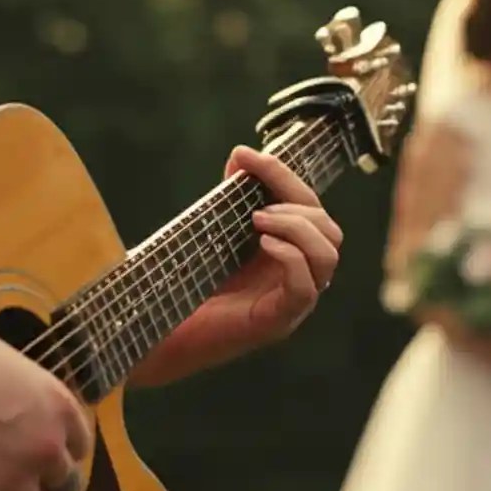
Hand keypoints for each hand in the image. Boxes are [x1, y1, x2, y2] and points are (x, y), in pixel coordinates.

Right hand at [0, 325, 92, 490]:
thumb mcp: (9, 360)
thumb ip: (23, 388)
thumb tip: (11, 392)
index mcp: (57, 407)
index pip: (80, 445)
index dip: (58, 451)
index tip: (38, 452)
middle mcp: (46, 448)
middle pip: (64, 485)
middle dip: (41, 483)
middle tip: (12, 476)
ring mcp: (12, 481)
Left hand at [203, 146, 342, 347]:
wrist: (161, 334)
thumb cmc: (188, 286)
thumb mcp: (215, 233)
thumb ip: (231, 198)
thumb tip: (241, 156)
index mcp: (289, 254)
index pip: (310, 208)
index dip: (284, 176)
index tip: (247, 155)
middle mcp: (298, 277)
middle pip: (329, 230)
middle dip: (298, 204)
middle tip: (257, 205)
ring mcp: (292, 303)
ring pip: (328, 256)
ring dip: (297, 229)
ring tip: (258, 221)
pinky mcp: (276, 322)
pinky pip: (305, 288)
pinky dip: (291, 259)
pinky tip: (264, 245)